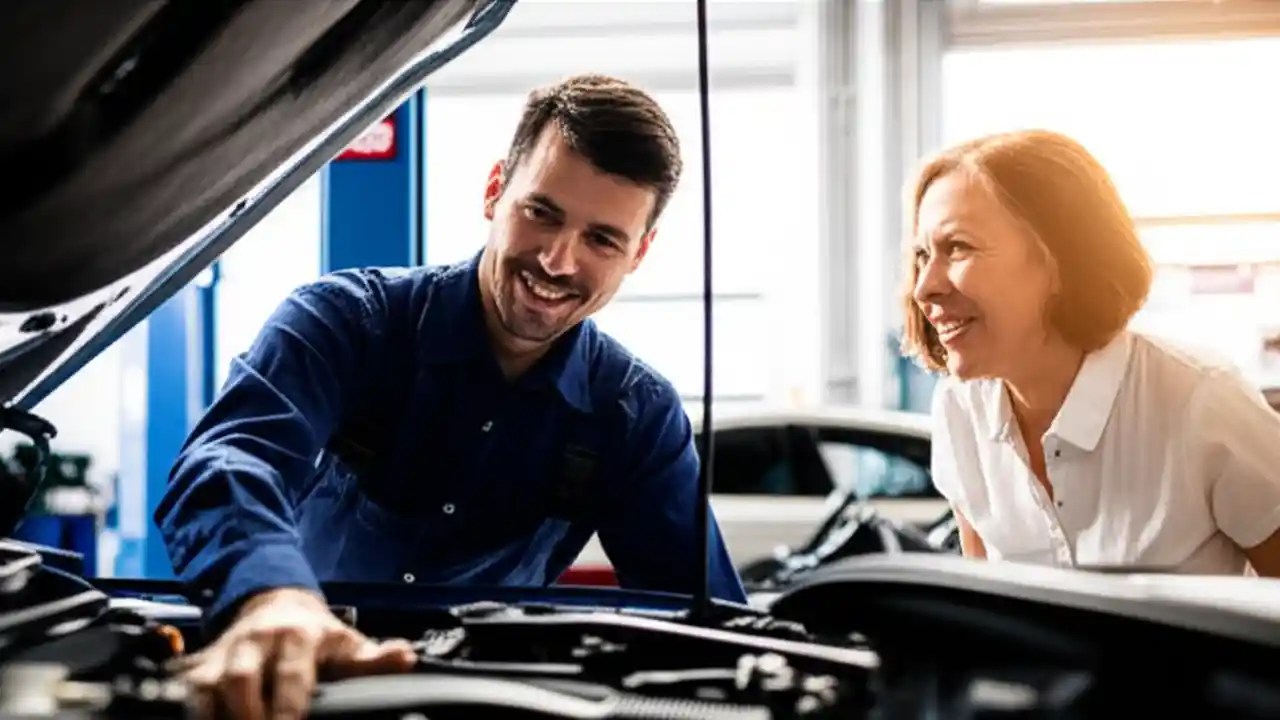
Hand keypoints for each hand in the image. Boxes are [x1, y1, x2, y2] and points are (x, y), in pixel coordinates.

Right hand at [176, 587, 415, 719]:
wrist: (274, 603)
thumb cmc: (316, 634)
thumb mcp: (347, 643)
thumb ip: (373, 658)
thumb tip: (406, 657)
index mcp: (297, 636)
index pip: (291, 676)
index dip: (289, 707)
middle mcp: (255, 643)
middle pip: (240, 681)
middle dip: (246, 715)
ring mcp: (223, 654)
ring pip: (205, 686)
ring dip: (212, 714)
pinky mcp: (199, 666)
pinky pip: (184, 690)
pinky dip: (188, 710)